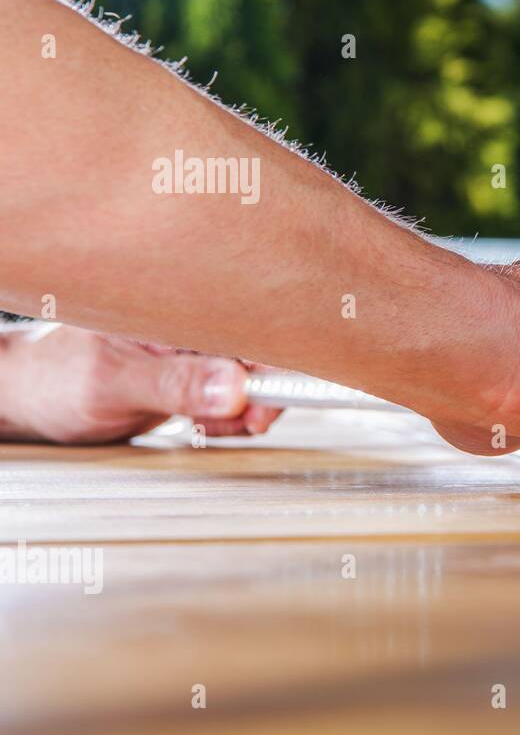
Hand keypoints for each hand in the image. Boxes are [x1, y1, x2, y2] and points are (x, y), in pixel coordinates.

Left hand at [0, 325, 281, 443]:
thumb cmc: (53, 380)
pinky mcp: (196, 376)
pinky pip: (234, 396)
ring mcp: (196, 351)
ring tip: (206, 426)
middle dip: (263, 392)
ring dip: (245, 410)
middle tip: (248, 422)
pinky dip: (229, 418)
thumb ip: (175, 384)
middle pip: (261, 351)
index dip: (274, 361)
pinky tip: (202, 425)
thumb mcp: (113, 384)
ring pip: (252, 378)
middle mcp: (193, 326)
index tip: (272, 399)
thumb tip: (235, 387)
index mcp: (177, 308)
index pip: (248, 325)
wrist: (32, 400)